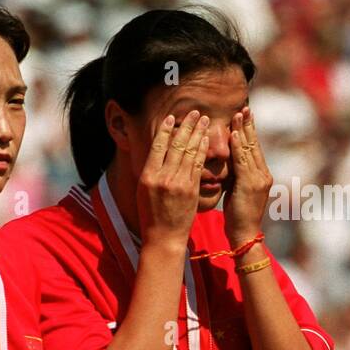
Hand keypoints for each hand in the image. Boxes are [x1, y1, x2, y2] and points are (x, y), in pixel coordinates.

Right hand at [137, 110, 208, 249]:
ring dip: (198, 133)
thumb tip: (159, 151)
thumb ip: (152, 171)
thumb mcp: (144, 191)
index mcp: (148, 175)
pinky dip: (202, 150)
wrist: (163, 237)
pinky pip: (197, 165)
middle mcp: (162, 176)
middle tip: (195, 112)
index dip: (165, 129)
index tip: (172, 117)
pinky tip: (206, 140)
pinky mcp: (191, 189)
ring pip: (189, 152)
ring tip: (204, 120)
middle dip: (186, 126)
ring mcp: (177, 182)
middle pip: (175, 144)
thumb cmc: (152, 215)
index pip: (157, 146)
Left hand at [223, 106, 271, 243]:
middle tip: (244, 107)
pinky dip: (239, 146)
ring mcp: (259, 179)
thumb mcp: (238, 191)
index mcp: (261, 175)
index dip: (250, 131)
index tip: (245, 115)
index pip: (255, 148)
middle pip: (255, 144)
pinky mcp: (251, 184)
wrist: (244, 234)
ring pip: (250, 149)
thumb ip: (236, 175)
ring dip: (244, 130)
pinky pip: (243, 161)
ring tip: (238, 114)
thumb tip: (228, 163)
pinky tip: (234, 134)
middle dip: (249, 125)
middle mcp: (264, 174)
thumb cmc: (238, 215)